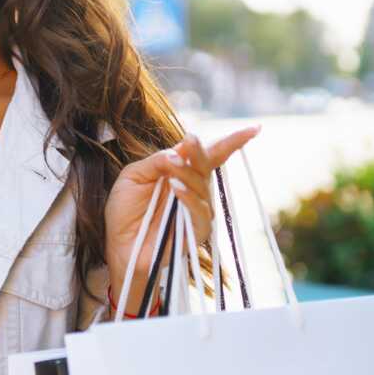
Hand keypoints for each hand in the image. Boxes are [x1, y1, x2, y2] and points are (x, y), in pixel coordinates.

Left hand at [103, 125, 261, 314]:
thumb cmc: (124, 212)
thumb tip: (178, 149)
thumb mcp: (132, 177)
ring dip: (188, 173)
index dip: (232, 142)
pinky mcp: (196, 231)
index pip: (210, 155)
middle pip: (207, 166)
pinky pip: (200, 212)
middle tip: (190, 139)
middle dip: (199, 151)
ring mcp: (197, 211)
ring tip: (172, 165)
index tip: (254, 128)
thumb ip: (155, 162)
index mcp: (181, 173)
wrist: (118, 246)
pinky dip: (189, 197)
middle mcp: (195, 190)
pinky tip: (176, 187)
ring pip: (203, 186)